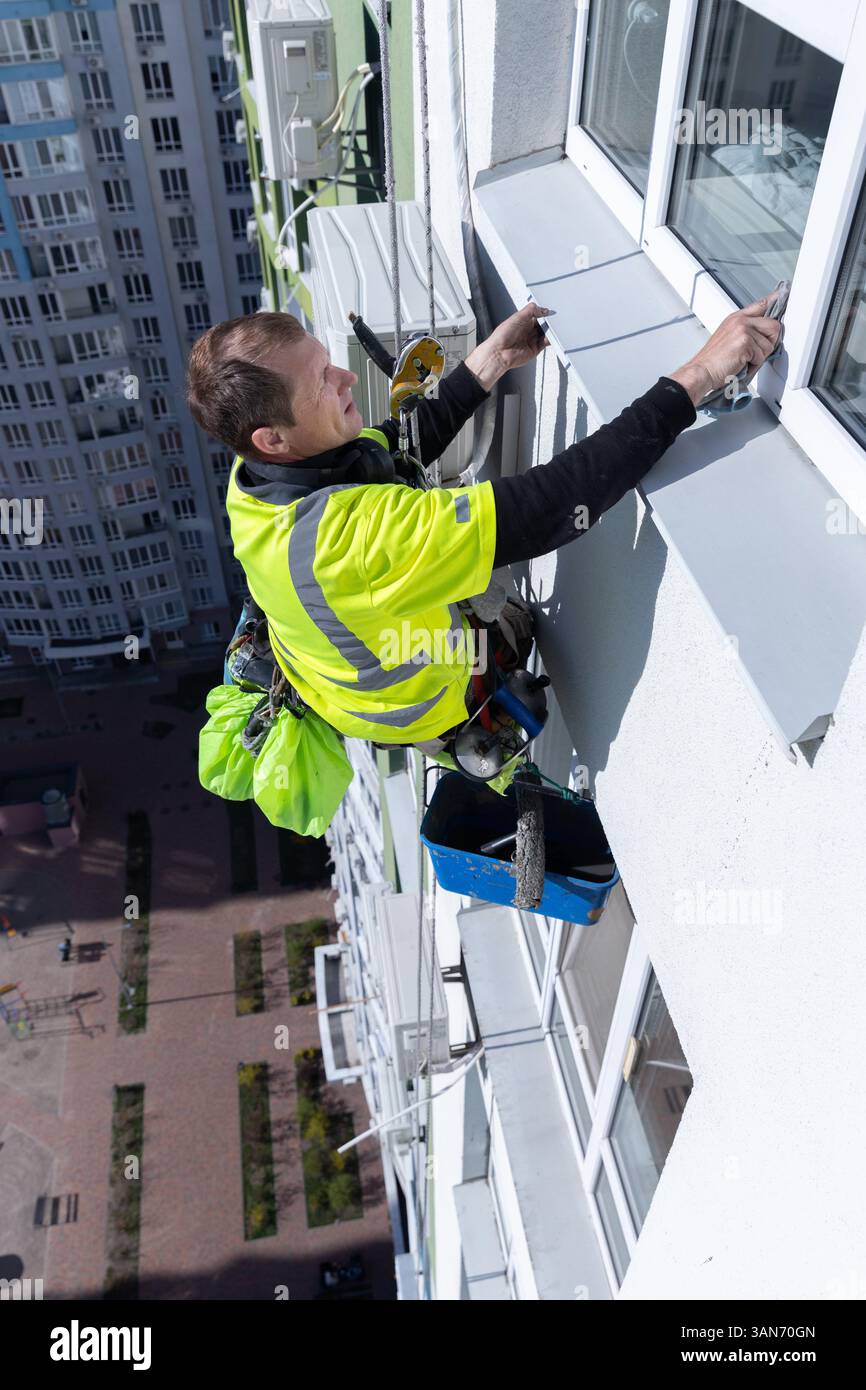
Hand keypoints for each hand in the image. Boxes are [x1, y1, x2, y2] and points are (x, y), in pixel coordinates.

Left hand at [464, 303, 550, 389]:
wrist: (499, 353)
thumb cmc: (502, 336)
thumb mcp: (518, 316)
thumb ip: (531, 310)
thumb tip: (542, 309)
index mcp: (521, 322)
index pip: (536, 315)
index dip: (542, 313)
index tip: (549, 312)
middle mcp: (526, 331)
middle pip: (542, 325)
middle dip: (548, 322)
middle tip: (552, 320)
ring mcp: (530, 340)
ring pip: (545, 333)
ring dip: (550, 330)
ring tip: (553, 327)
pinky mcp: (534, 349)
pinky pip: (545, 343)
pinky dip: (550, 339)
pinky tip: (552, 336)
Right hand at [669, 291, 783, 406]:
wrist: (702, 372)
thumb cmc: (713, 361)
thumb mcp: (729, 338)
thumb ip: (746, 330)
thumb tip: (765, 333)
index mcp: (736, 318)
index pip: (761, 304)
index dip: (774, 301)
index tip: (782, 295)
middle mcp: (740, 320)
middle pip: (773, 325)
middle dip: (768, 343)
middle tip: (754, 353)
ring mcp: (743, 329)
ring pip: (769, 344)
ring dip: (759, 357)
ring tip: (743, 360)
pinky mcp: (745, 341)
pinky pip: (762, 354)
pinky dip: (754, 364)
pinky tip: (741, 364)